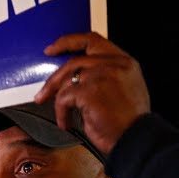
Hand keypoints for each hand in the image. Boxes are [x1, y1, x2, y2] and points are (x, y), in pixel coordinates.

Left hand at [34, 32, 150, 156]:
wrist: (135, 137)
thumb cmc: (128, 120)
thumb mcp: (122, 88)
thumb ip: (104, 75)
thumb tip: (73, 77)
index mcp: (123, 61)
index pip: (92, 40)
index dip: (68, 42)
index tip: (52, 49)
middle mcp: (115, 64)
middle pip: (73, 62)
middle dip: (53, 79)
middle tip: (43, 93)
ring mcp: (102, 75)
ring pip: (66, 81)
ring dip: (56, 100)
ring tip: (60, 114)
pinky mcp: (90, 90)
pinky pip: (64, 98)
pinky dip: (61, 113)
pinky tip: (66, 123)